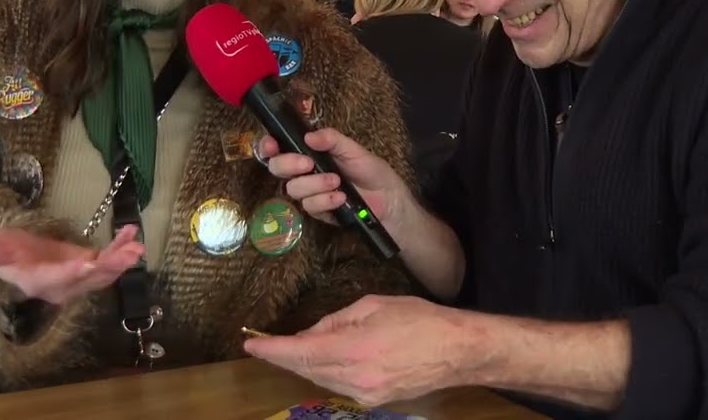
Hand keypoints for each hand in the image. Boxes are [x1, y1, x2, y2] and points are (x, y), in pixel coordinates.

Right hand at [0, 224, 144, 304]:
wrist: (17, 258)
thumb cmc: (4, 253)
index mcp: (40, 281)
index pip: (58, 278)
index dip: (73, 272)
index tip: (90, 263)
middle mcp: (63, 285)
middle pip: (90, 278)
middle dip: (112, 266)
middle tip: (132, 253)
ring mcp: (79, 278)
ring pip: (104, 273)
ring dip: (122, 260)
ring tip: (138, 246)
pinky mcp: (89, 267)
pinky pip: (108, 260)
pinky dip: (120, 247)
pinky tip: (131, 232)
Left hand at [243, 295, 477, 406]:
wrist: (457, 351)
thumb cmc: (419, 320)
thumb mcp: (373, 306)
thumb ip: (337, 320)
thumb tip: (312, 332)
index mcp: (352, 349)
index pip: (299, 352)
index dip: (272, 349)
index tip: (251, 344)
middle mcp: (354, 378)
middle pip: (305, 370)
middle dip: (283, 357)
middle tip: (264, 345)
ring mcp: (364, 394)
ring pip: (320, 380)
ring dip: (303, 365)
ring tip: (290, 350)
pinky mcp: (374, 401)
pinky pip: (338, 386)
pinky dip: (324, 373)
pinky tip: (321, 360)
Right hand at [256, 128, 407, 226]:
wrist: (388, 198)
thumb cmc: (370, 169)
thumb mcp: (353, 149)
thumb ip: (332, 140)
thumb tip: (309, 136)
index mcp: (309, 152)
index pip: (279, 148)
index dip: (268, 146)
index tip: (272, 145)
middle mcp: (304, 172)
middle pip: (277, 168)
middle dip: (289, 164)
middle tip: (307, 164)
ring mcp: (310, 192)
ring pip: (293, 189)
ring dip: (314, 184)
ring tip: (336, 181)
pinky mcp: (318, 211)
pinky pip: (310, 206)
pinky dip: (325, 200)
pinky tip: (341, 198)